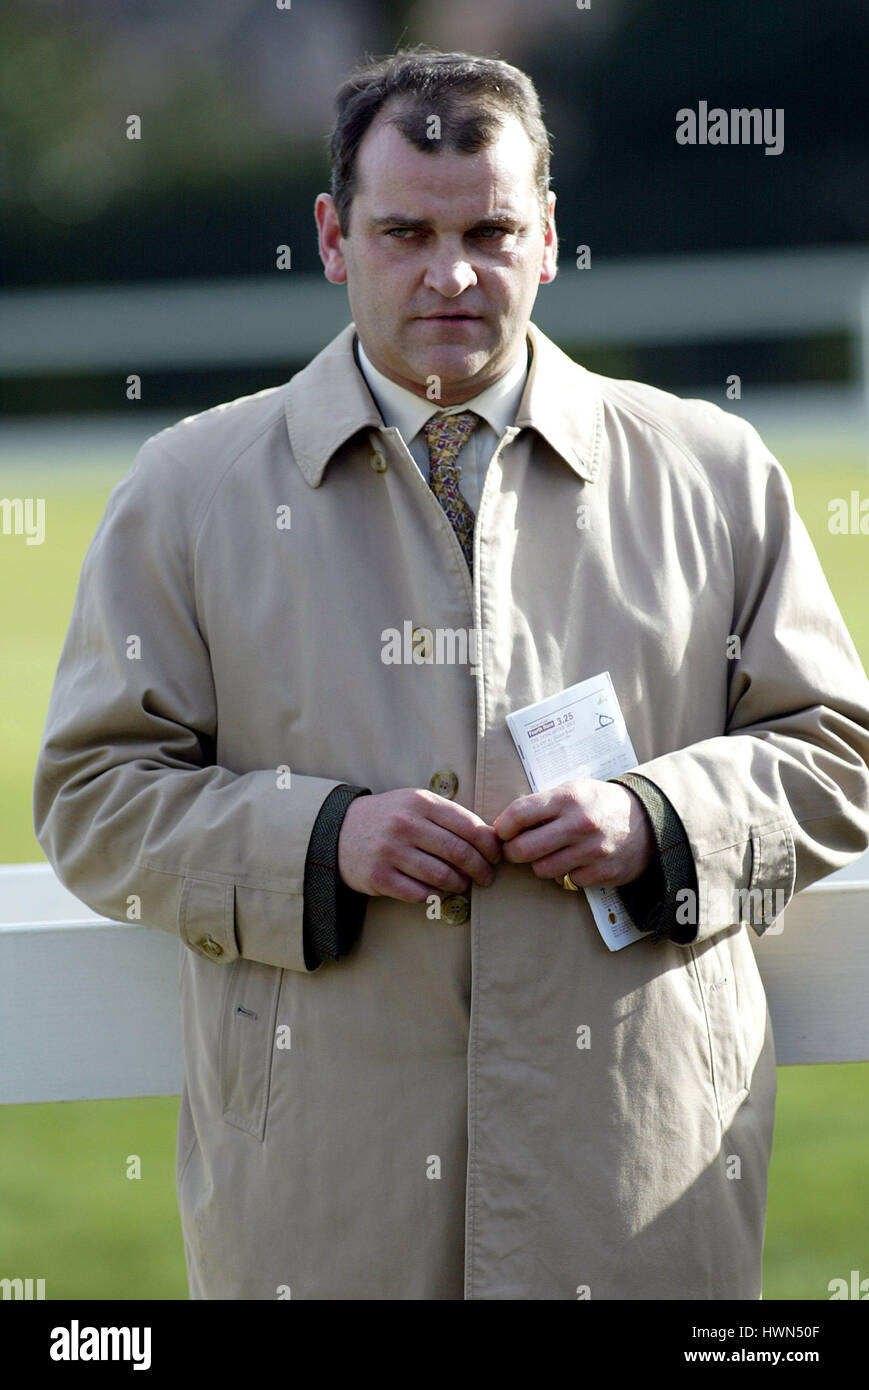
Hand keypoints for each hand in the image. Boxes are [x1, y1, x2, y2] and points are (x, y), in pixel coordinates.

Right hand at [337, 788, 501, 902]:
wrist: (339, 832)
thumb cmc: (388, 818)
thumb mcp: (414, 804)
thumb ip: (448, 816)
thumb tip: (489, 839)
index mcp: (420, 802)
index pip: (468, 826)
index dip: (488, 846)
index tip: (495, 856)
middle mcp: (405, 825)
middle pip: (458, 852)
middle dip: (480, 869)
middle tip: (486, 877)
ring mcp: (390, 852)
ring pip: (442, 876)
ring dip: (459, 884)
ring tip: (463, 884)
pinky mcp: (379, 877)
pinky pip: (420, 893)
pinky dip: (435, 895)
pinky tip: (438, 892)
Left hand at [492, 779, 654, 887]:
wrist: (647, 822)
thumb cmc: (599, 805)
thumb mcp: (573, 791)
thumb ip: (541, 806)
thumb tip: (505, 827)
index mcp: (569, 798)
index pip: (519, 814)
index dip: (504, 826)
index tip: (503, 831)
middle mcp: (580, 824)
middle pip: (524, 849)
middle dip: (513, 852)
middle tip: (515, 849)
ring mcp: (593, 851)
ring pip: (542, 869)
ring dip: (540, 864)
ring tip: (550, 853)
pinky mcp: (603, 872)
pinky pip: (568, 881)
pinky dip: (567, 874)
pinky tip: (576, 861)